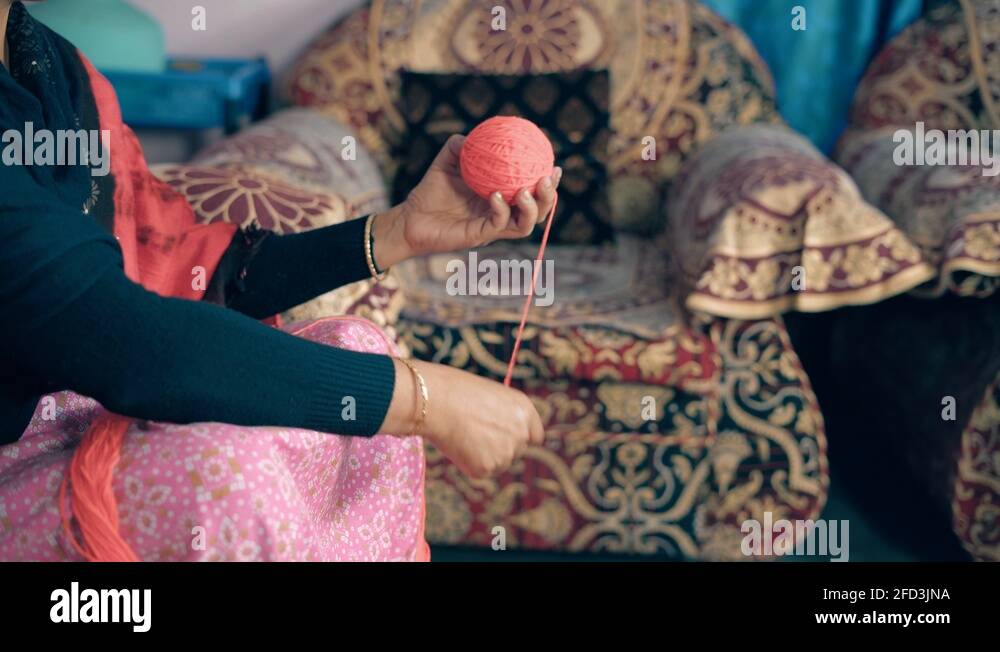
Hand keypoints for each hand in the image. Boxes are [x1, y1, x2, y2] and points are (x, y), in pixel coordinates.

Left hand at [372, 134, 561, 267]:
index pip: (533, 193)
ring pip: (525, 224)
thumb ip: (460, 146)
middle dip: (549, 197)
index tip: (554, 165)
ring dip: (532, 208)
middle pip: (538, 212)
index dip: (548, 183)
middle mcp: (501, 215)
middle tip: (548, 177)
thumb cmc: (429, 192)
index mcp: (501, 199)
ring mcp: (492, 229)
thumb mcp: (446, 162)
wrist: (410, 218)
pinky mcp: (479, 237)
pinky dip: (501, 209)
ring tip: (527, 190)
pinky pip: (498, 224)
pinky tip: (497, 195)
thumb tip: (476, 133)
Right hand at [383, 358, 544, 478]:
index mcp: (525, 410)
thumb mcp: (491, 395)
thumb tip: (501, 432)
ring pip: (499, 464)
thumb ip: (504, 415)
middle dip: (500, 447)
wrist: (437, 401)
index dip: (520, 438)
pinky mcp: (488, 468)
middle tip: (475, 434)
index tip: (507, 439)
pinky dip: (468, 464)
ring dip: (485, 456)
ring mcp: (506, 453)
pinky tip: (458, 446)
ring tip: (464, 435)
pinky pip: (480, 471)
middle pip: (517, 451)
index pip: (536, 436)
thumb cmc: (457, 391)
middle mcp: (522, 433)